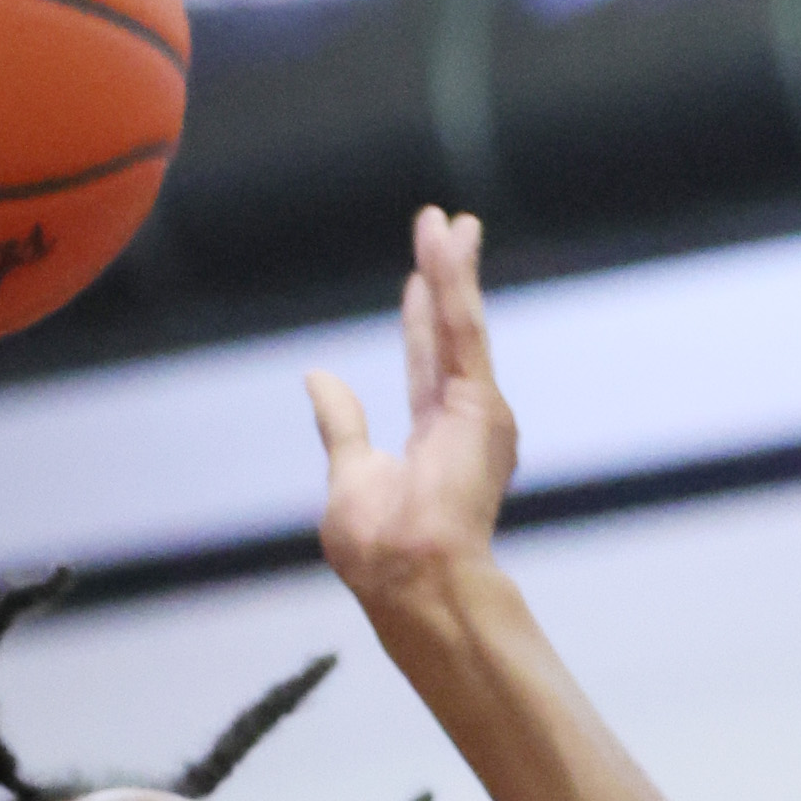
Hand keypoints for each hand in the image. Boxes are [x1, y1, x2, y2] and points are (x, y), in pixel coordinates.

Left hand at [305, 209, 517, 614]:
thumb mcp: (350, 475)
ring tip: (450, 221)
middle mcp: (461, 422)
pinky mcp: (481, 405)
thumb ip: (342, 424)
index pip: (425, 363)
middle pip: (449, 333)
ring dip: (453, 268)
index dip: (420, 318)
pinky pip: (464, 329)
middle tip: (444, 227)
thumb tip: (319, 378)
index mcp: (432, 441)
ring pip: (460, 323)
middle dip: (446, 278)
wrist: (412, 580)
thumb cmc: (380, 551)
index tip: (416, 279)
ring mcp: (475, 413)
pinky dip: (457, 282)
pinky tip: (452, 241)